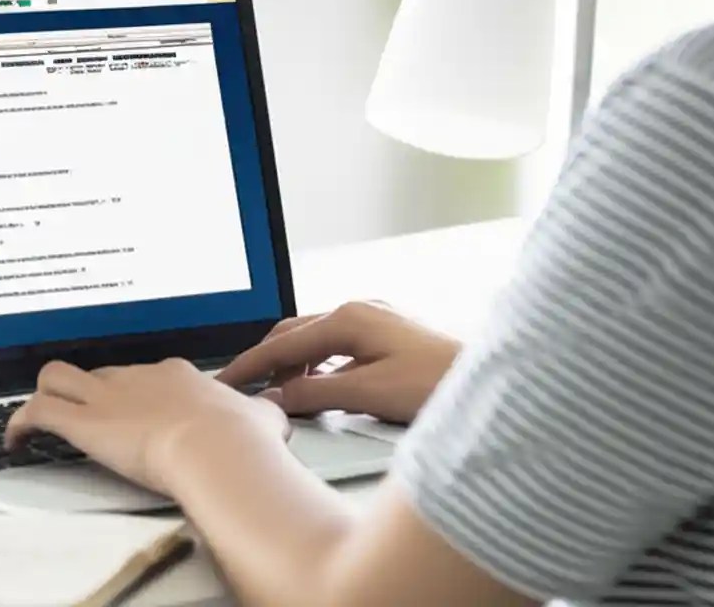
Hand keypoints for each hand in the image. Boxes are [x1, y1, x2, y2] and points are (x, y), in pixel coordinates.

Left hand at [4, 359, 288, 494]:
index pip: (145, 375)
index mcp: (176, 375)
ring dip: (45, 395)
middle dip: (90, 395)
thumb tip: (273, 413)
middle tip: (88, 420)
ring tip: (38, 419)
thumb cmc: (241, 438)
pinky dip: (18, 424)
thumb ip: (262, 413)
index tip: (137, 412)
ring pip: (56, 377)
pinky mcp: (83, 421)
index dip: (136, 393)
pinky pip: (35, 411)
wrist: (217, 447)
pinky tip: (13, 442)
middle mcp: (137, 377)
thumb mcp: (264, 418)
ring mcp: (107, 397)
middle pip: (100, 375)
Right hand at [216, 301, 461, 423]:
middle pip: (294, 337)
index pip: (282, 344)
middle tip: (241, 391)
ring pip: (315, 345)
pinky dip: (317, 371)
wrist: (490, 384)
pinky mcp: (388, 340)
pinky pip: (336, 352)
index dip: (249, 366)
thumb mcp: (369, 393)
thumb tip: (273, 401)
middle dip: (265, 363)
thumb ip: (315, 395)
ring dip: (292, 370)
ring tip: (275, 398)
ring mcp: (375, 323)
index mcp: (349, 318)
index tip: (223, 383)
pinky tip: (315, 392)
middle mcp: (359, 312)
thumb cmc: (438, 383)